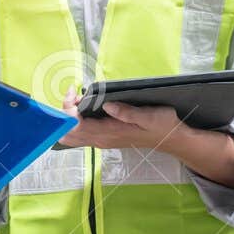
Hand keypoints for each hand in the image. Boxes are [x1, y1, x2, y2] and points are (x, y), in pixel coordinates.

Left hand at [56, 89, 183, 151]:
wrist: (169, 139)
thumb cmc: (160, 125)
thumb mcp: (148, 116)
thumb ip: (127, 112)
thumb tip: (107, 105)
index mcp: (109, 132)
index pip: (76, 125)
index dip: (68, 109)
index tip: (74, 92)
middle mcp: (101, 139)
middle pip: (67, 133)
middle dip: (64, 112)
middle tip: (74, 95)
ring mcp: (101, 141)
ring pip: (71, 136)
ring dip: (68, 117)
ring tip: (79, 99)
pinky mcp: (104, 139)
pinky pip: (80, 135)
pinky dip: (74, 122)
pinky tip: (84, 107)